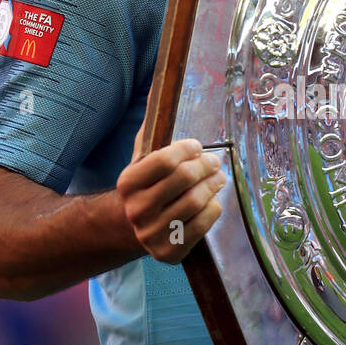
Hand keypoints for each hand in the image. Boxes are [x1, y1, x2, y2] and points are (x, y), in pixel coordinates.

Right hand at [117, 136, 226, 263]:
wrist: (136, 229)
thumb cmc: (148, 188)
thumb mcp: (142, 162)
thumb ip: (152, 134)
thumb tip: (158, 92)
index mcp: (127, 183)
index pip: (165, 160)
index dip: (187, 150)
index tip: (197, 147)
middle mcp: (136, 210)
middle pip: (184, 178)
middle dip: (206, 165)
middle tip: (215, 162)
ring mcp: (152, 234)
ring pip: (197, 200)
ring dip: (214, 184)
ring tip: (218, 177)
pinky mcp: (168, 251)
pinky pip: (204, 222)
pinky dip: (214, 207)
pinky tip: (212, 200)